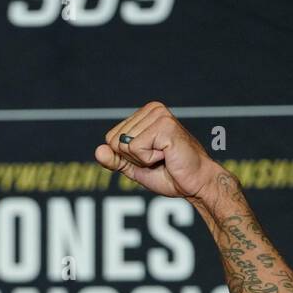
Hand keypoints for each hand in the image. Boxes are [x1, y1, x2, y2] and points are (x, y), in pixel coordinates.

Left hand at [94, 102, 223, 202]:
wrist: (194, 184)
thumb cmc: (169, 174)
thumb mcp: (135, 168)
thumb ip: (115, 160)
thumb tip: (98, 151)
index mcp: (144, 115)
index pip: (111, 139)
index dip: (126, 157)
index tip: (149, 158)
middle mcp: (152, 109)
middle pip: (115, 141)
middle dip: (133, 159)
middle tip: (157, 159)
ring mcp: (159, 115)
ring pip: (125, 145)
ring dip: (142, 160)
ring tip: (163, 157)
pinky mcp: (164, 125)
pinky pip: (136, 148)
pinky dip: (149, 160)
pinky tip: (167, 155)